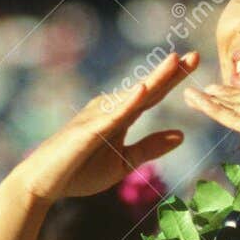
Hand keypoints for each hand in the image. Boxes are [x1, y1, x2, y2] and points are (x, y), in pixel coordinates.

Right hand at [9, 51, 194, 202]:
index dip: (173, 79)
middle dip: (170, 72)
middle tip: (195, 56)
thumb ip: (150, 148)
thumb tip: (182, 135)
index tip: (195, 62)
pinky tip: (143, 90)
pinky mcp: (86, 131)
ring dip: (153, 79)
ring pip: (132, 96)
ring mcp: (97, 117)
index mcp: (120, 116)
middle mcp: (110, 109)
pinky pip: (111, 116)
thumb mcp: (124, 162)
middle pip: (146, 89)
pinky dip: (127, 102)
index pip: (152, 95)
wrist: (44, 184)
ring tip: (174, 62)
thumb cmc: (81, 171)